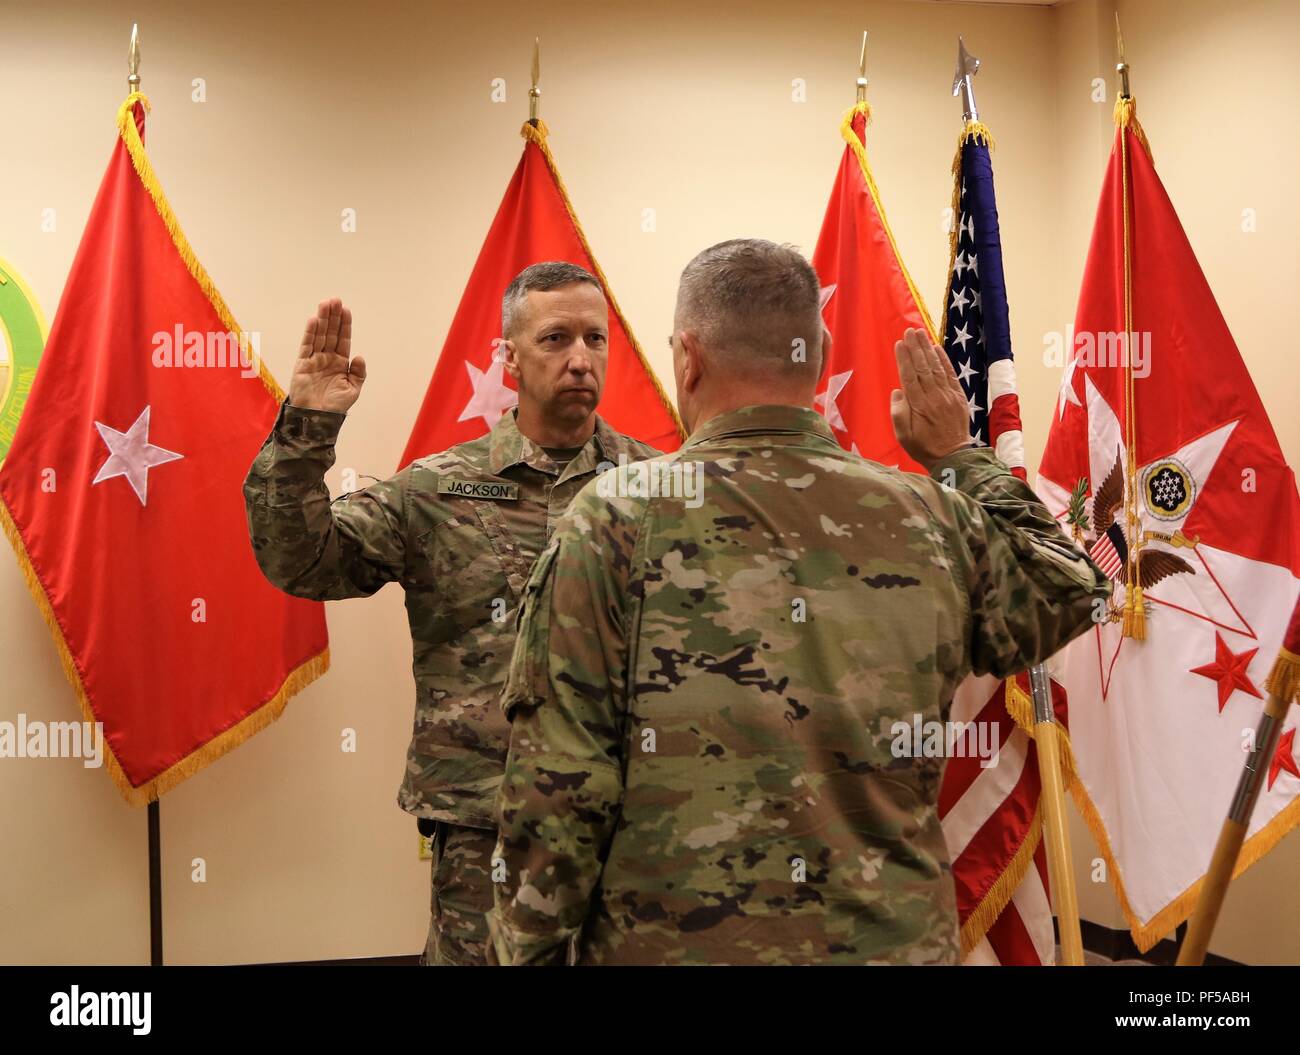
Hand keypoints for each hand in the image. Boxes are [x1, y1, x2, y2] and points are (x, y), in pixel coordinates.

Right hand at [288, 298, 364, 413]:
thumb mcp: (353, 389)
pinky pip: (307, 346)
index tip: (346, 310)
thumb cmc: (335, 406)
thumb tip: (359, 356)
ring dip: (323, 320)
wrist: (318, 419)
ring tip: (325, 304)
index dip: (344, 325)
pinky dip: (310, 333)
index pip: (343, 340)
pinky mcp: (302, 364)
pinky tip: (314, 320)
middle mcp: (327, 359)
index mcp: (340, 363)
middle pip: (331, 333)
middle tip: (335, 300)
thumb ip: (358, 372)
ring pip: (319, 336)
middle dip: (333, 317)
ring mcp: (314, 360)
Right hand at [890, 327, 971, 469]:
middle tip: (910, 331)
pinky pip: (951, 374)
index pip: (909, 376)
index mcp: (919, 406)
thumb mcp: (903, 436)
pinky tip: (937, 349)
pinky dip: (944, 360)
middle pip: (923, 367)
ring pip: (936, 367)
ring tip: (921, 334)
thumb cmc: (924, 447)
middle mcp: (934, 397)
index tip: (899, 343)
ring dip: (928, 349)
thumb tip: (898, 391)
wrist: (953, 457)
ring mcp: (948, 396)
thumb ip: (898, 413)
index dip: (904, 358)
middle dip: (915, 347)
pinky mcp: (958, 397)